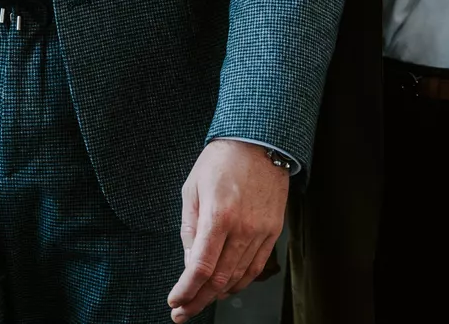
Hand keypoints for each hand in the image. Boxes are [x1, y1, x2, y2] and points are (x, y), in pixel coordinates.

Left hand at [167, 140, 288, 321]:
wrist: (259, 142)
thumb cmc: (221, 161)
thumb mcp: (192, 188)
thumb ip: (189, 228)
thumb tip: (189, 262)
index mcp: (218, 215)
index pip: (200, 266)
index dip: (186, 289)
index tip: (175, 301)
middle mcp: (242, 228)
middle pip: (219, 279)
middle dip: (197, 300)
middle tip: (182, 312)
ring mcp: (261, 232)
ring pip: (238, 277)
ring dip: (217, 295)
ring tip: (199, 301)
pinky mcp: (273, 232)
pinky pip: (256, 267)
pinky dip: (239, 282)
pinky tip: (225, 288)